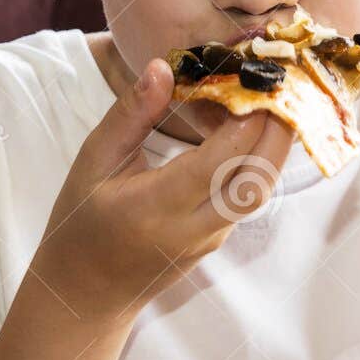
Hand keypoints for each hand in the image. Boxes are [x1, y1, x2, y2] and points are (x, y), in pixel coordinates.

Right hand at [32, 55, 293, 316]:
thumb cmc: (81, 221)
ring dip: (273, 145)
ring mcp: (211, 239)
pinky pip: (248, 198)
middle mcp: (193, 228)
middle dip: (277, 130)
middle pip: (257, 180)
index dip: (244, 119)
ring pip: (260, 191)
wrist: (86, 292)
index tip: (250, 78)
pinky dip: (257, 161)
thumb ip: (131, 114)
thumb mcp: (94, 161)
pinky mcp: (218, 240)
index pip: (220, 161)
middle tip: (278, 83)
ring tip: (270, 99)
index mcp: (156, 207)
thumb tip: (163, 67)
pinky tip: (248, 129)